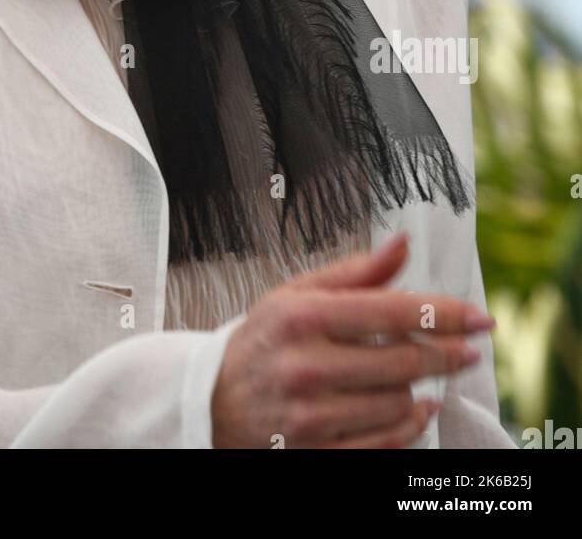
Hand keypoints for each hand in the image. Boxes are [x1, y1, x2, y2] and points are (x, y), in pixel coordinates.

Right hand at [210, 231, 493, 448]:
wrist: (213, 401)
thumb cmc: (264, 340)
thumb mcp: (297, 293)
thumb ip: (355, 271)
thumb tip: (401, 242)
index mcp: (302, 316)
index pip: (390, 310)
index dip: (444, 313)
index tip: (479, 317)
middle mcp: (305, 366)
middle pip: (403, 359)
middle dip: (446, 352)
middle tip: (467, 348)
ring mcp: (311, 415)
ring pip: (398, 401)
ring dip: (417, 387)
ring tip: (415, 374)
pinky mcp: (317, 451)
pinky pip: (386, 441)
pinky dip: (411, 424)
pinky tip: (417, 407)